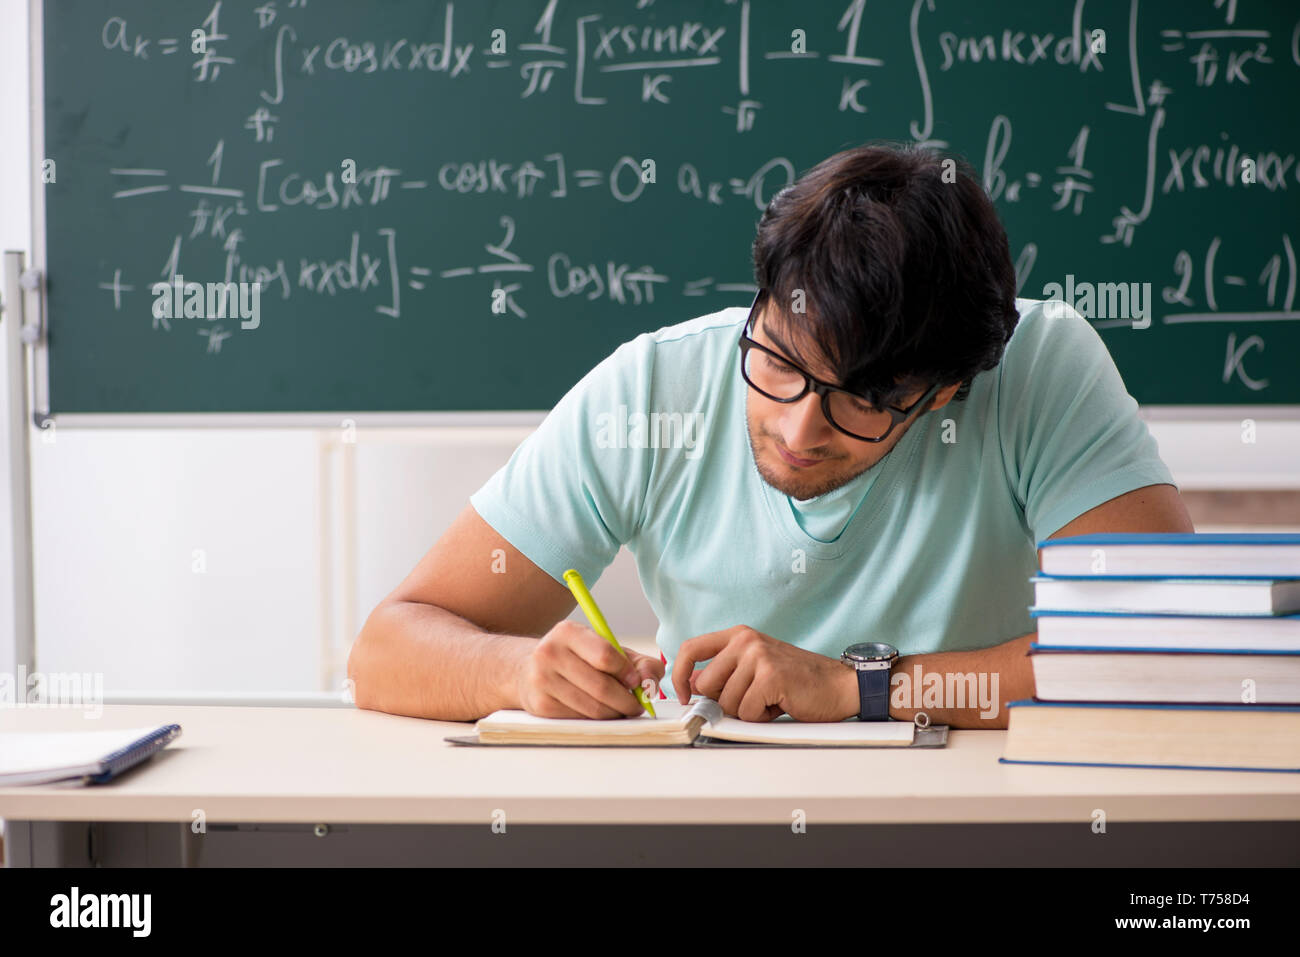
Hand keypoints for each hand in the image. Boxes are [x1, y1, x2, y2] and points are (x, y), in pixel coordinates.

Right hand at [515, 620, 664, 718]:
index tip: (637, 682)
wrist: (527, 670)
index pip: (605, 655)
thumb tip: (649, 681)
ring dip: (615, 714)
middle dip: (627, 701)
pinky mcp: (540, 705)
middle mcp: (550, 653)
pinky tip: (600, 711)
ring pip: (593, 708)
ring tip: (622, 709)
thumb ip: (638, 661)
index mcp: (567, 632)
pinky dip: (597, 719)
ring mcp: (542, 680)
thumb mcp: (604, 648)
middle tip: (638, 705)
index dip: (628, 673)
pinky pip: (580, 719)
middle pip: (601, 687)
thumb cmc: (576, 658)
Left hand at [672, 625, 857, 721]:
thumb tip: (689, 684)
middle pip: (705, 685)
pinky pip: (747, 712)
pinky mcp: (770, 676)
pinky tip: (779, 704)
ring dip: (747, 711)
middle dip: (725, 703)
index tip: (683, 695)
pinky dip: (762, 717)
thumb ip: (722, 673)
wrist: (838, 685)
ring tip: (770, 699)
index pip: (690, 649)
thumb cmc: (796, 680)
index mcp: (738, 635)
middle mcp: (745, 640)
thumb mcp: (753, 668)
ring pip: (726, 703)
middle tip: (752, 699)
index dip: (679, 675)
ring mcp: (758, 656)